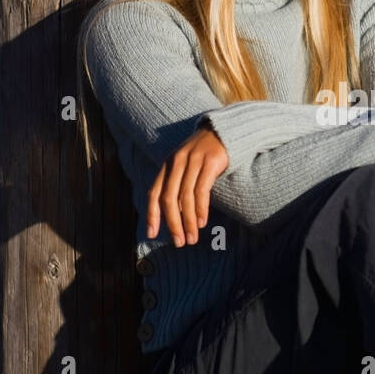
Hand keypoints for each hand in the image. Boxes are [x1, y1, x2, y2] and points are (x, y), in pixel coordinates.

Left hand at [146, 125, 228, 245]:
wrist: (223, 131)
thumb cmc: (203, 154)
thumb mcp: (185, 167)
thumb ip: (177, 187)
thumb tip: (174, 216)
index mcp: (167, 165)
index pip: (154, 193)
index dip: (152, 215)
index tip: (152, 234)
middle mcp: (177, 162)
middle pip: (169, 198)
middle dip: (172, 223)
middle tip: (178, 242)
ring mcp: (193, 161)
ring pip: (186, 197)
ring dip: (188, 221)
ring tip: (192, 238)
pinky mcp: (210, 162)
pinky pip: (201, 190)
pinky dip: (201, 209)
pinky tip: (202, 222)